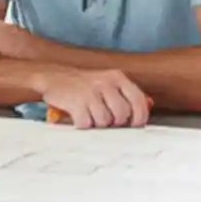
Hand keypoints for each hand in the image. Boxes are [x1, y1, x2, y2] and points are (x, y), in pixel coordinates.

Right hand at [35, 69, 150, 128]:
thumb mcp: (107, 82)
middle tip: (105, 119)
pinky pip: (87, 124)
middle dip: (115, 123)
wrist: (51, 76)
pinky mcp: (76, 102)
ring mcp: (90, 92)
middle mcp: (105, 82)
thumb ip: (127, 93)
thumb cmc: (83, 84)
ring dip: (97, 124)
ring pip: (105, 121)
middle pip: (122, 115)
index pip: (139, 101)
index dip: (138, 118)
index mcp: (117, 77)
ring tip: (89, 116)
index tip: (132, 125)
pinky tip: (79, 117)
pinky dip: (83, 125)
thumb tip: (149, 105)